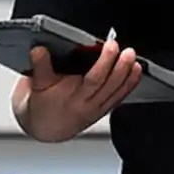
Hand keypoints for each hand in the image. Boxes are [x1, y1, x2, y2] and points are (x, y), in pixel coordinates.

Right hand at [17, 37, 141, 141]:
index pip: (92, 79)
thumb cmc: (42, 105)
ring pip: (116, 92)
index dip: (104, 62)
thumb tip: (39, 50)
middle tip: (127, 50)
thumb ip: (40, 67)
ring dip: (128, 75)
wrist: (46, 127)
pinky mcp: (103, 109)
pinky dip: (130, 84)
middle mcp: (87, 105)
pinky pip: (119, 97)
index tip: (109, 45)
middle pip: (108, 85)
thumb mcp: (37, 85)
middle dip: (120, 66)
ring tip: (134, 58)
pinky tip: (137, 71)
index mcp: (71, 98)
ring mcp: (97, 109)